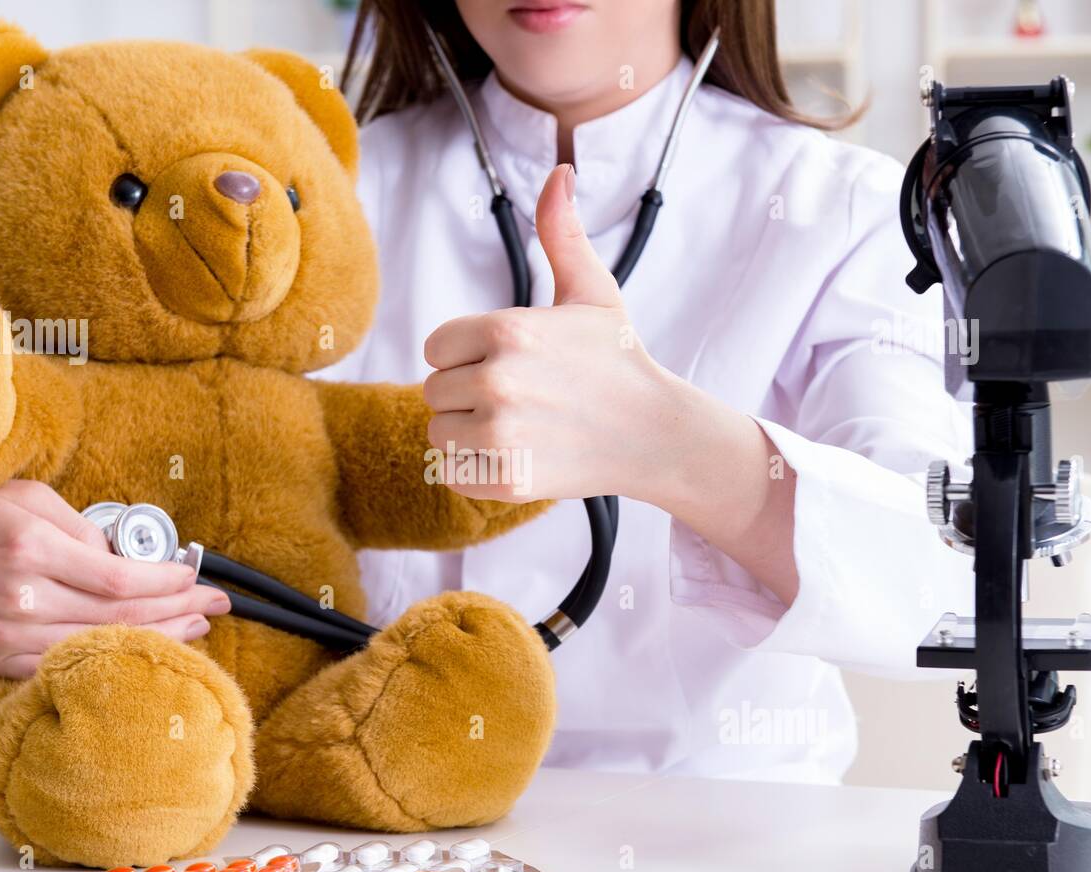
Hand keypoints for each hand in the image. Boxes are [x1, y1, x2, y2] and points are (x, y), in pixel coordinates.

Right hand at [0, 480, 230, 678]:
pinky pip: (71, 663)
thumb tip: (128, 559)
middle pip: (118, 614)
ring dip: (158, 636)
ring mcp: (10, 634)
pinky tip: (147, 646)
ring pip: (101, 643)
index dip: (165, 581)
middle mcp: (19, 597)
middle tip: (214, 603)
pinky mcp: (3, 658)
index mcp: (29, 550)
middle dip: (177, 609)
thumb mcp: (32, 498)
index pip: (117, 578)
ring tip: (196, 626)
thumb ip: (85, 527)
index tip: (194, 575)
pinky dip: (114, 657)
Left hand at [423, 163, 674, 501]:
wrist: (655, 434)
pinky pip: (452, 471)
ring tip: (517, 427)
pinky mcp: (505, 479)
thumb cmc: (617, 361)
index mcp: (507, 330)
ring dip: (468, 433)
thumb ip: (560, 235)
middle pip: (435, 391)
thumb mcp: (591, 292)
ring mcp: (500, 434)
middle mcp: (498, 381)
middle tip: (520, 399)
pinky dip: (476, 469)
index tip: (506, 364)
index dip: (466, 356)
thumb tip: (560, 172)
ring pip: (438, 433)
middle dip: (467, 395)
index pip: (436, 347)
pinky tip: (517, 455)